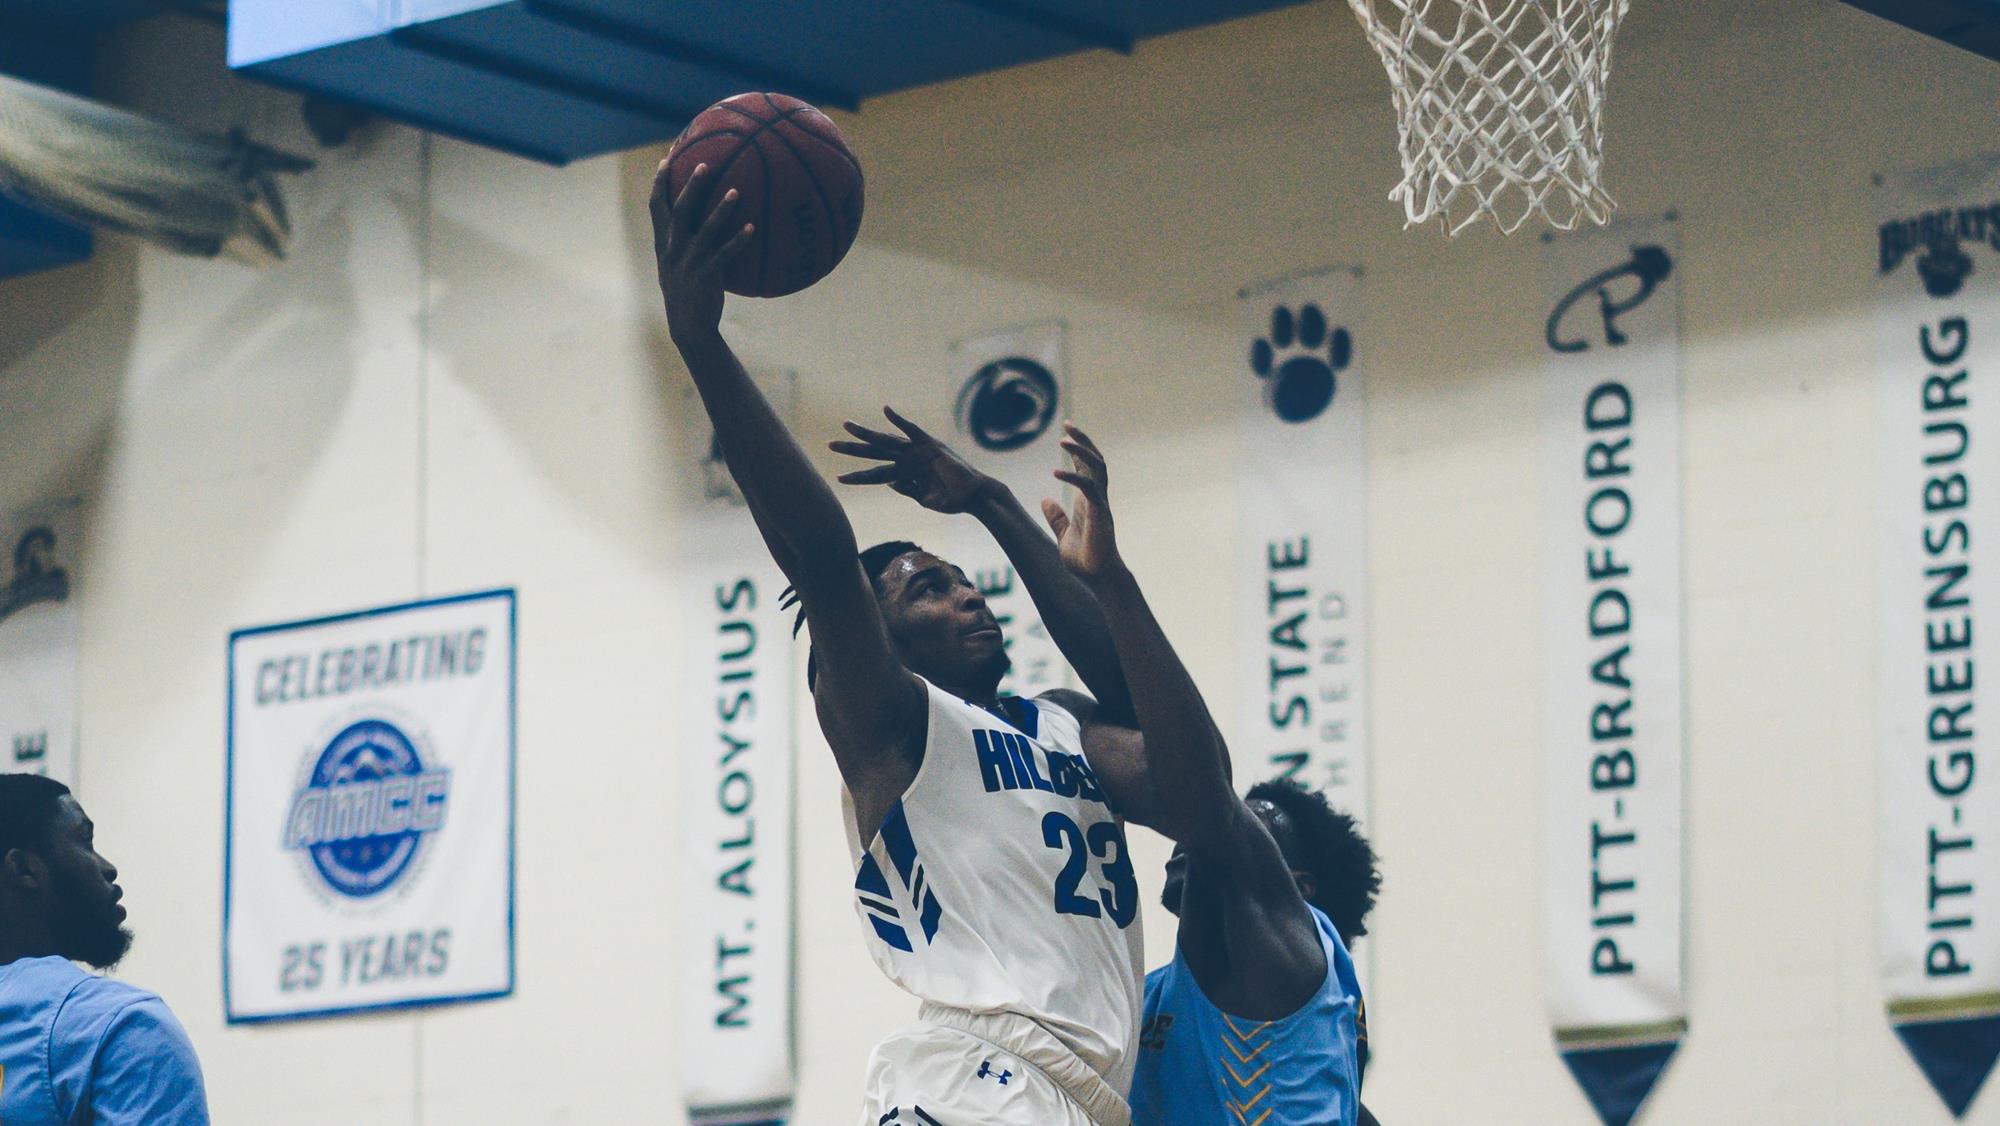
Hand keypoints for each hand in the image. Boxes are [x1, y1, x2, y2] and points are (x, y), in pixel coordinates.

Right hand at [648, 159, 754, 342]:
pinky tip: (752, 227)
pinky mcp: (706, 275)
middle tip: (706, 164)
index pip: (656, 206)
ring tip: (736, 191)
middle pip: (680, 210)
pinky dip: (738, 240)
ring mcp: (689, 261)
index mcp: (663, 243)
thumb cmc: (686, 293)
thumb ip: (680, 243)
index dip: (660, 182)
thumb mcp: (675, 265)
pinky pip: (725, 254)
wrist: (688, 327)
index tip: (667, 158)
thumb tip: (697, 222)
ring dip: (721, 209)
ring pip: (705, 229)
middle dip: (691, 186)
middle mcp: (673, 249)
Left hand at [831, 406, 1001, 513]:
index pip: (876, 474)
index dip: (858, 476)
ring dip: (867, 434)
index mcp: (905, 474)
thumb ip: (907, 489)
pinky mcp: (930, 444)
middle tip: (830, 445)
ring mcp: (917, 451)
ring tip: (847, 426)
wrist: (974, 497)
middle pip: (875, 453)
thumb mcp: (924, 498)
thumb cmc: (953, 500)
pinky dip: (898, 420)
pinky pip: (911, 430)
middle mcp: (908, 459)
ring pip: (886, 441)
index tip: (838, 477)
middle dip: (853, 449)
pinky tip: (885, 410)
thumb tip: (888, 483)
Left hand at [1042, 422, 1123, 580]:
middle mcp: (1097, 497)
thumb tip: (1045, 500)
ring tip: (1063, 439)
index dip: (1078, 448)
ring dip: (1081, 451)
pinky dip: (1072, 477)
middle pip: (1095, 459)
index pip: (1086, 467)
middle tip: (1068, 424)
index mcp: (1089, 500)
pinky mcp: (1099, 513)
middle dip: (1083, 440)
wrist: (1098, 578)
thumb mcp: (1063, 535)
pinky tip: (1055, 473)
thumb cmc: (1085, 559)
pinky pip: (1087, 488)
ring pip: (1096, 467)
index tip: (1066, 432)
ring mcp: (1100, 503)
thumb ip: (1056, 517)